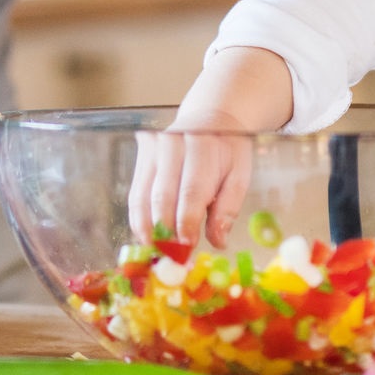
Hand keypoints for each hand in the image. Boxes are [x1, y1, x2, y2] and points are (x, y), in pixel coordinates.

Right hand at [128, 47, 294, 248]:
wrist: (211, 116)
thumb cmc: (228, 150)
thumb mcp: (239, 175)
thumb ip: (228, 208)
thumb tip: (217, 242)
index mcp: (203, 146)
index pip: (191, 191)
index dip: (186, 224)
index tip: (186, 248)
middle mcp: (173, 143)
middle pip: (162, 196)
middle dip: (165, 232)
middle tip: (170, 258)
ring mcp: (152, 146)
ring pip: (142, 196)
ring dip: (147, 229)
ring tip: (156, 252)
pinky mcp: (140, 153)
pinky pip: (135, 192)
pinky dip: (139, 218)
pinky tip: (148, 235)